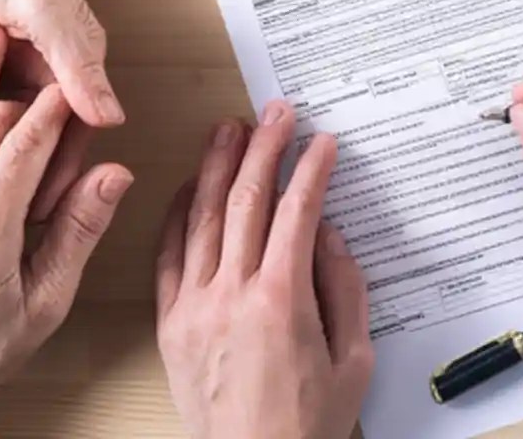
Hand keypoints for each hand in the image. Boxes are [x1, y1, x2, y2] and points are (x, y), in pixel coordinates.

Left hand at [156, 102, 373, 438]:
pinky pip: (168, 255)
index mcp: (282, 300)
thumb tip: (331, 237)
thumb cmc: (306, 425)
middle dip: (264, 149)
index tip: (322, 142)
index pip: (296, 212)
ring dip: (216, 167)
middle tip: (276, 114)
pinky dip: (177, 215)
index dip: (311, 170)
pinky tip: (188, 187)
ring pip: (202, 217)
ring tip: (229, 130)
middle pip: (247, 201)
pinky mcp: (171, 323)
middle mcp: (232, 294)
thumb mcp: (354, 359)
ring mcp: (195, 306)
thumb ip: (345, 290)